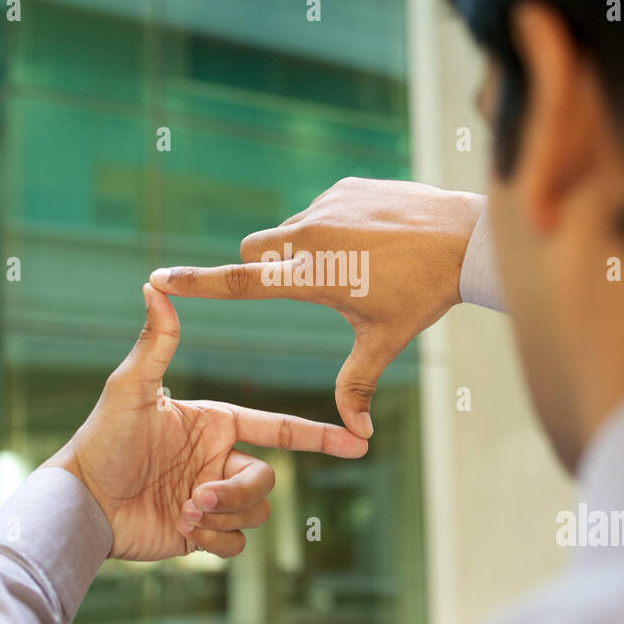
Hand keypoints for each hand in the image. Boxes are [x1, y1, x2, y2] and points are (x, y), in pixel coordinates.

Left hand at [43, 285, 367, 560]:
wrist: (81, 503)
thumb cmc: (102, 439)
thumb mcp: (130, 388)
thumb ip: (155, 342)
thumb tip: (155, 285)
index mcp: (216, 423)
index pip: (279, 427)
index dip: (319, 435)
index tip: (357, 442)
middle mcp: (219, 458)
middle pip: (268, 478)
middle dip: (237, 491)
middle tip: (195, 496)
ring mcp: (212, 496)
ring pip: (256, 512)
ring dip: (224, 516)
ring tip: (184, 511)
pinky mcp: (202, 532)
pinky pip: (236, 543)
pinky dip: (216, 541)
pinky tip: (185, 533)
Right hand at [150, 179, 484, 438]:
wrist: (464, 237)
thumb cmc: (423, 294)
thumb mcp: (384, 341)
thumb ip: (357, 385)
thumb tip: (356, 437)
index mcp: (311, 275)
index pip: (240, 282)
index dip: (196, 283)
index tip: (159, 277)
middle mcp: (310, 233)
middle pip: (256, 251)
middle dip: (266, 268)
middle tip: (311, 286)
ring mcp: (327, 205)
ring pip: (289, 229)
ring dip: (302, 248)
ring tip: (356, 264)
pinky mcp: (345, 186)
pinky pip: (319, 208)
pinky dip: (331, 226)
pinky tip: (372, 239)